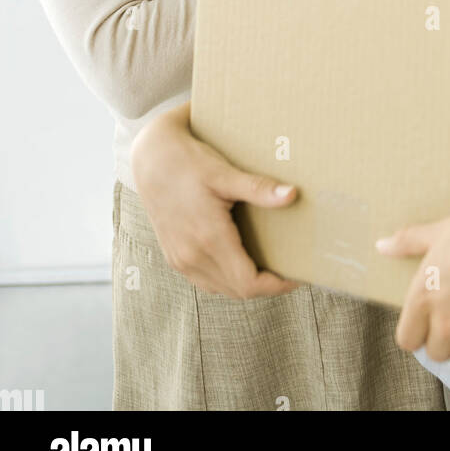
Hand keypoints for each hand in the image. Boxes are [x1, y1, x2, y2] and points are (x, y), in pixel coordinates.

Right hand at [129, 100, 302, 297]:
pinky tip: (240, 262)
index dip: (276, 285)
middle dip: (266, 286)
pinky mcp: (174, 257)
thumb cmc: (189, 162)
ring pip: (221, 289)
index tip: (297, 276)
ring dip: (246, 284)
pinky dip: (226, 280)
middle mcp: (192, 256)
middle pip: (238, 291)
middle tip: (290, 269)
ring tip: (269, 267)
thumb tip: (293, 194)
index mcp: (209, 238)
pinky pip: (205, 281)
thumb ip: (259, 188)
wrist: (151, 159)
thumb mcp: (225, 173)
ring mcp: (180, 259)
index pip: (248, 283)